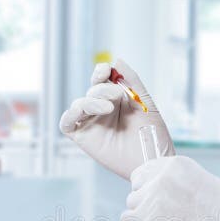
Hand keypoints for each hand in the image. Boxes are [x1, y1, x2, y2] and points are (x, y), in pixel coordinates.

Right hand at [59, 59, 174, 179]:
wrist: (153, 160)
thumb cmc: (153, 135)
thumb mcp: (144, 101)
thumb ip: (131, 80)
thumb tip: (116, 60)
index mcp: (117, 101)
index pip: (101, 80)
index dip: (100, 72)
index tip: (107, 70)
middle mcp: (103, 111)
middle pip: (92, 90)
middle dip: (103, 88)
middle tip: (118, 95)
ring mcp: (92, 124)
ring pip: (79, 104)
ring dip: (91, 100)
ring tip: (109, 107)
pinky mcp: (84, 138)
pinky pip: (66, 123)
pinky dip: (71, 113)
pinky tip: (87, 111)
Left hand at [121, 156, 219, 220]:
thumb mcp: (202, 182)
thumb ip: (177, 183)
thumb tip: (160, 193)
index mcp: (175, 164)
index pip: (145, 171)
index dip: (151, 186)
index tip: (161, 198)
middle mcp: (160, 177)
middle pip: (136, 187)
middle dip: (146, 200)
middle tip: (166, 214)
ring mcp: (152, 198)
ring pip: (132, 204)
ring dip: (145, 215)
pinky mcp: (147, 220)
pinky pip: (127, 220)